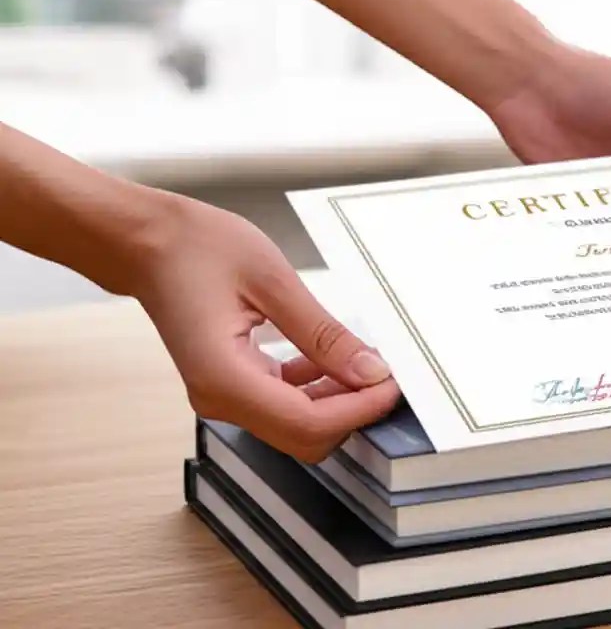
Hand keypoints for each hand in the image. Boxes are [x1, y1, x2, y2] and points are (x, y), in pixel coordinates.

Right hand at [132, 194, 400, 462]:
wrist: (146, 243)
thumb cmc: (196, 249)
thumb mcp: (273, 281)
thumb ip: (323, 334)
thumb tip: (371, 371)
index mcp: (224, 378)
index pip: (308, 423)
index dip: (360, 410)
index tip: (395, 384)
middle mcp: (220, 400)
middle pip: (305, 436)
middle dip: (353, 411)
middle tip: (387, 371)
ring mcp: (223, 397)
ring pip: (298, 424)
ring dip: (339, 400)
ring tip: (367, 358)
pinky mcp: (231, 386)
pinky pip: (285, 404)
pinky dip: (318, 388)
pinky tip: (335, 357)